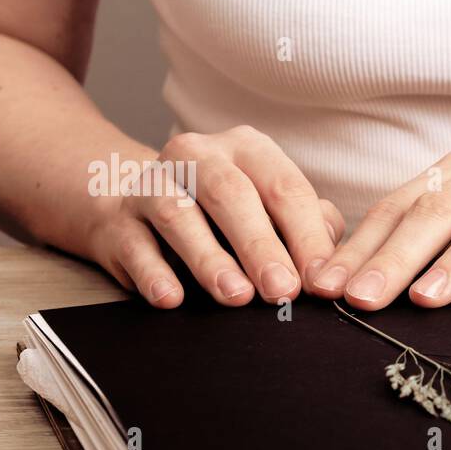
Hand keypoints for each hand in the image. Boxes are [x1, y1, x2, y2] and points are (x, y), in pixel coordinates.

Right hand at [85, 125, 344, 307]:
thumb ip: (310, 227)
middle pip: (232, 194)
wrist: (137, 203)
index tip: (323, 282)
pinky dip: (153, 273)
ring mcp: (151, 184)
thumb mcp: (271, 210)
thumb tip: (333, 263)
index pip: (286, 189)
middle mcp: (198, 156)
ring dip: (210, 259)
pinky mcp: (117, 220)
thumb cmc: (226, 215)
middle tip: (283, 291)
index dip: (307, 237)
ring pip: (178, 215)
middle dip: (261, 246)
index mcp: (248, 151)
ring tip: (236, 296)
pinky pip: (133, 244)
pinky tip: (172, 298)